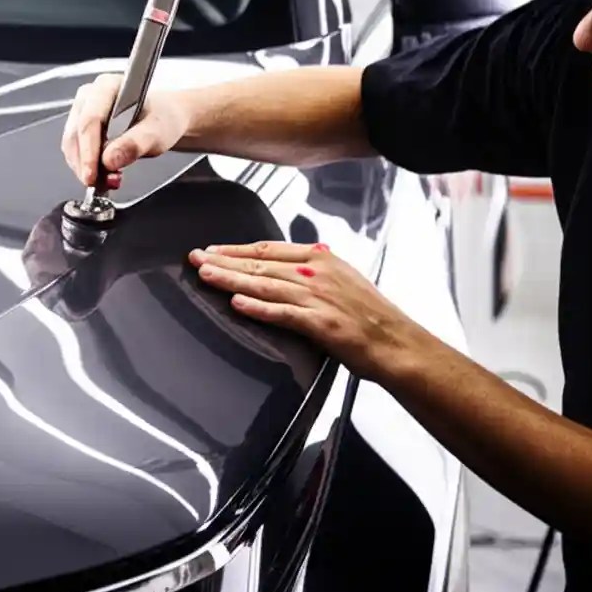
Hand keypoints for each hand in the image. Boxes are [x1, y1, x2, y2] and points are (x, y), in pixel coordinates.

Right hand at [61, 73, 190, 187]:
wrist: (163, 119)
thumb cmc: (161, 119)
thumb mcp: (157, 131)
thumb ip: (135, 144)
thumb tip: (109, 160)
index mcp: (109, 87)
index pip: (90, 119)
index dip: (89, 150)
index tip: (92, 174)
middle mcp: (90, 96)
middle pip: (76, 132)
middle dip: (85, 163)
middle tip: (97, 184)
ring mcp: (82, 111)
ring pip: (72, 144)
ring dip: (83, 168)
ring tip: (104, 182)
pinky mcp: (79, 127)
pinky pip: (74, 150)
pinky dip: (84, 167)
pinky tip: (100, 176)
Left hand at [188, 241, 431, 382]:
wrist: (397, 342)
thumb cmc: (372, 316)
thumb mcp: (344, 279)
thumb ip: (318, 269)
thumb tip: (297, 260)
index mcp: (322, 258)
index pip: (269, 249)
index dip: (237, 249)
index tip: (213, 249)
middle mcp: (317, 273)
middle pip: (260, 263)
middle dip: (224, 260)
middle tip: (195, 258)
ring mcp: (317, 297)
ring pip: (265, 284)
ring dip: (231, 279)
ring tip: (205, 275)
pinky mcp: (319, 323)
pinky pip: (281, 312)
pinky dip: (257, 307)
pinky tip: (236, 304)